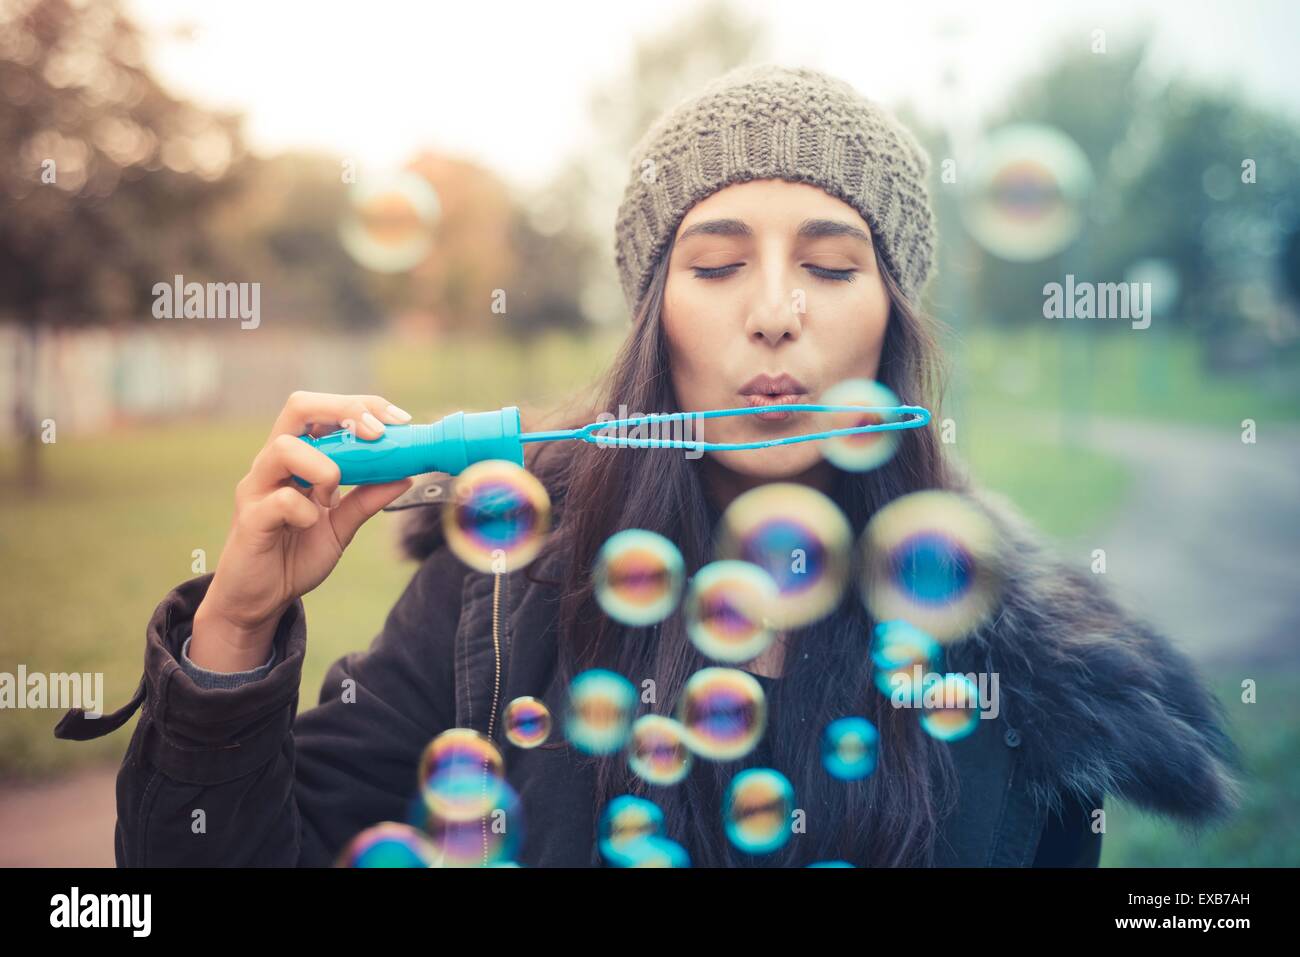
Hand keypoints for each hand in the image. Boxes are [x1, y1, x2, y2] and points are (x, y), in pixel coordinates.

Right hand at [189, 392, 413, 671]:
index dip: (362, 405)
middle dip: (344, 410)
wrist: (261, 599)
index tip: (399, 421)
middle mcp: (273, 463)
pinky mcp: (250, 519)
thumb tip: (406, 475)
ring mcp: (257, 488)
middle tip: (377, 434)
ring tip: (333, 496)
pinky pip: (280, 501)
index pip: (323, 409)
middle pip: (299, 406)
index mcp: (296, 457)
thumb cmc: (296, 555)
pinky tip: (311, 524)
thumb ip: (367, 499)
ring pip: (284, 447)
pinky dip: (306, 510)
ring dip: (324, 466)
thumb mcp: (341, 525)